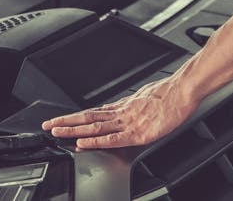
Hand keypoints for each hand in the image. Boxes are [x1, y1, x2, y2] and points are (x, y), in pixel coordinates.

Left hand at [41, 74, 197, 149]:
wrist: (184, 90)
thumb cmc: (171, 94)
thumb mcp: (147, 96)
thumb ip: (135, 105)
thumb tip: (127, 107)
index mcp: (125, 106)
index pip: (95, 112)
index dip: (76, 117)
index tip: (61, 120)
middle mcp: (122, 112)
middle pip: (89, 117)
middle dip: (67, 122)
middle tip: (48, 126)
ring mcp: (128, 122)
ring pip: (95, 126)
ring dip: (74, 130)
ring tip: (57, 132)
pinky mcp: (138, 133)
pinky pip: (113, 138)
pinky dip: (96, 141)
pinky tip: (83, 143)